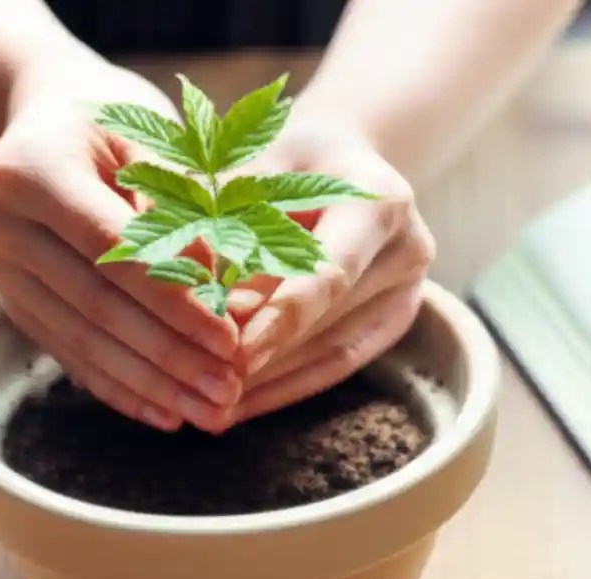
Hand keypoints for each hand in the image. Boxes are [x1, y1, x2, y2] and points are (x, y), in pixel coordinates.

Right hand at [0, 59, 239, 430]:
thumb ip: (185, 205)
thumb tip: (222, 286)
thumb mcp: (154, 137)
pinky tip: (165, 414)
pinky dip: (119, 387)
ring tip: (210, 414)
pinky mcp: (12, 300)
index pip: (115, 251)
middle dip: (169, 356)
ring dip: (150, 384)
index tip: (231, 338)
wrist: (49, 117)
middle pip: (97, 304)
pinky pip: (68, 352)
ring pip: (83, 338)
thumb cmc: (119, 120)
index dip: (176, 300)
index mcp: (32, 170)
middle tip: (228, 392)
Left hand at [223, 116, 435, 425]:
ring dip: (271, 384)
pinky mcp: (396, 320)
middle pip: (330, 319)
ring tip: (210, 409)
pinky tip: (239, 405)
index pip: (329, 273)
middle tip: (202, 389)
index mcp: (379, 200)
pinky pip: (339, 363)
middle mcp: (409, 247)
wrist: (341, 162)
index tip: (233, 355)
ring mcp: (410, 288)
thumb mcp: (249, 165)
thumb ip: (220, 219)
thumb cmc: (282, 157)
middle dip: (264, 357)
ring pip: (335, 351)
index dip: (281, 319)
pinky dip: (286, 387)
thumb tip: (180, 285)